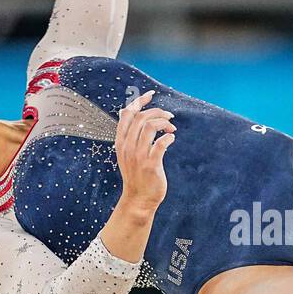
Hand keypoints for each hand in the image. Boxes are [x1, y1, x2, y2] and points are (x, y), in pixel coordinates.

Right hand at [115, 90, 174, 210]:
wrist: (138, 199)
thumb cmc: (136, 174)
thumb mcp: (125, 151)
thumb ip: (127, 132)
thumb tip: (127, 110)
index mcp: (121, 141)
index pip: (127, 113)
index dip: (139, 101)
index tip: (151, 95)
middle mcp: (127, 146)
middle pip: (141, 117)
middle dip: (158, 112)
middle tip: (169, 118)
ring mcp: (138, 155)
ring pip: (150, 126)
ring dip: (164, 123)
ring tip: (172, 129)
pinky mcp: (150, 164)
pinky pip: (160, 144)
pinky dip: (168, 138)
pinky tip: (171, 139)